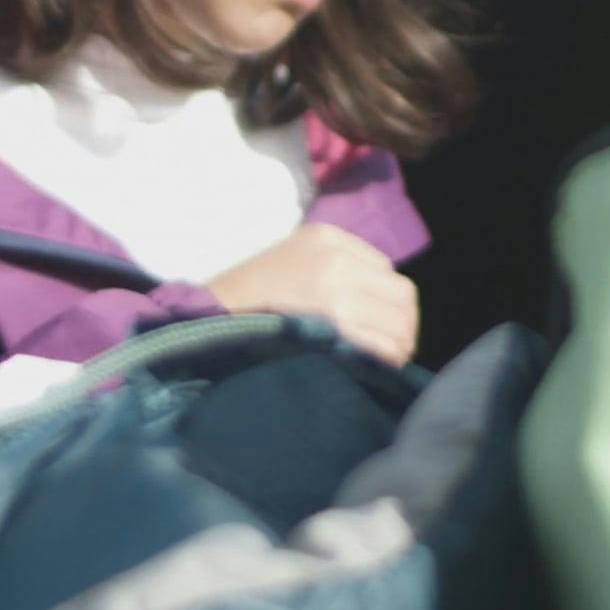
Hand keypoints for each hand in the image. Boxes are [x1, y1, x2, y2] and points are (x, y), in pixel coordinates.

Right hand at [205, 223, 418, 364]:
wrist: (208, 322)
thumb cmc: (246, 298)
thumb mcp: (289, 259)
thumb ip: (334, 268)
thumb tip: (377, 302)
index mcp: (328, 238)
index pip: (385, 268)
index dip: (383, 300)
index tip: (374, 323)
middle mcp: (337, 260)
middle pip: (401, 295)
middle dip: (400, 324)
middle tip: (389, 349)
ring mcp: (337, 293)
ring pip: (399, 322)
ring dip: (397, 345)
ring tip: (382, 362)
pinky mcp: (334, 328)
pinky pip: (383, 346)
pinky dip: (385, 361)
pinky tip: (373, 371)